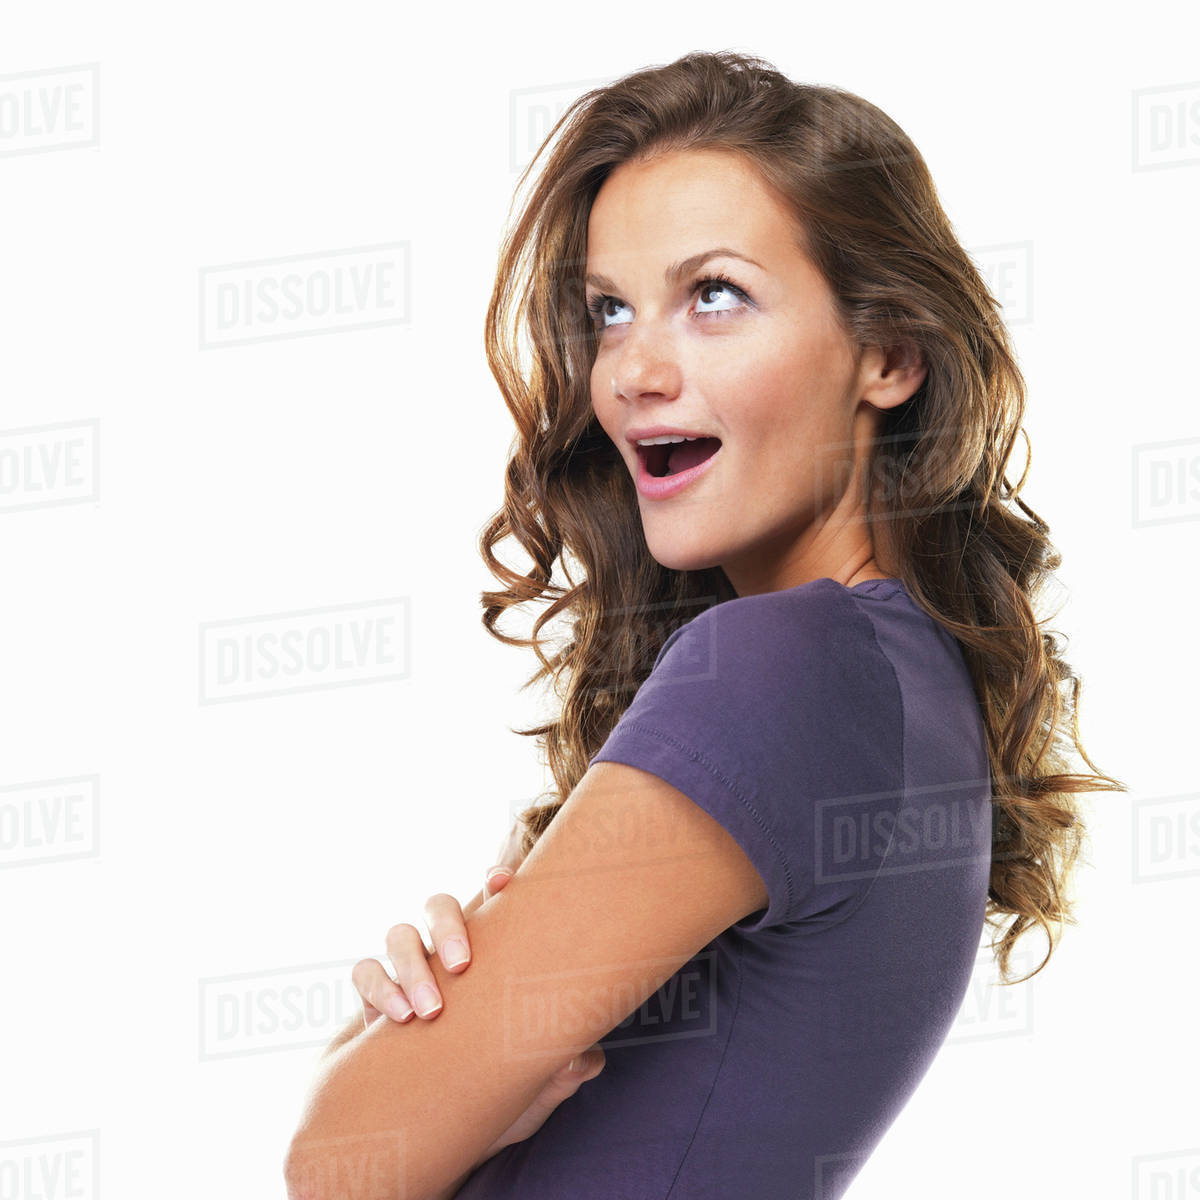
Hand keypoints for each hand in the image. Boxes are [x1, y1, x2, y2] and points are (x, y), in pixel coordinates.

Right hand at [348, 817, 606, 1165]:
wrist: (424, 1149)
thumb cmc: (482, 1108)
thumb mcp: (524, 1096)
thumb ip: (557, 1075)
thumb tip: (588, 1059)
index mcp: (487, 965)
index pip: (491, 906)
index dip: (494, 884)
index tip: (501, 879)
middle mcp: (443, 961)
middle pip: (439, 906)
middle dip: (447, 925)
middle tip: (461, 964)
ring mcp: (405, 978)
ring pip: (399, 935)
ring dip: (412, 965)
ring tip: (429, 1011)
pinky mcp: (370, 1004)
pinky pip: (365, 972)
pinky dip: (379, 987)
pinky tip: (397, 1019)